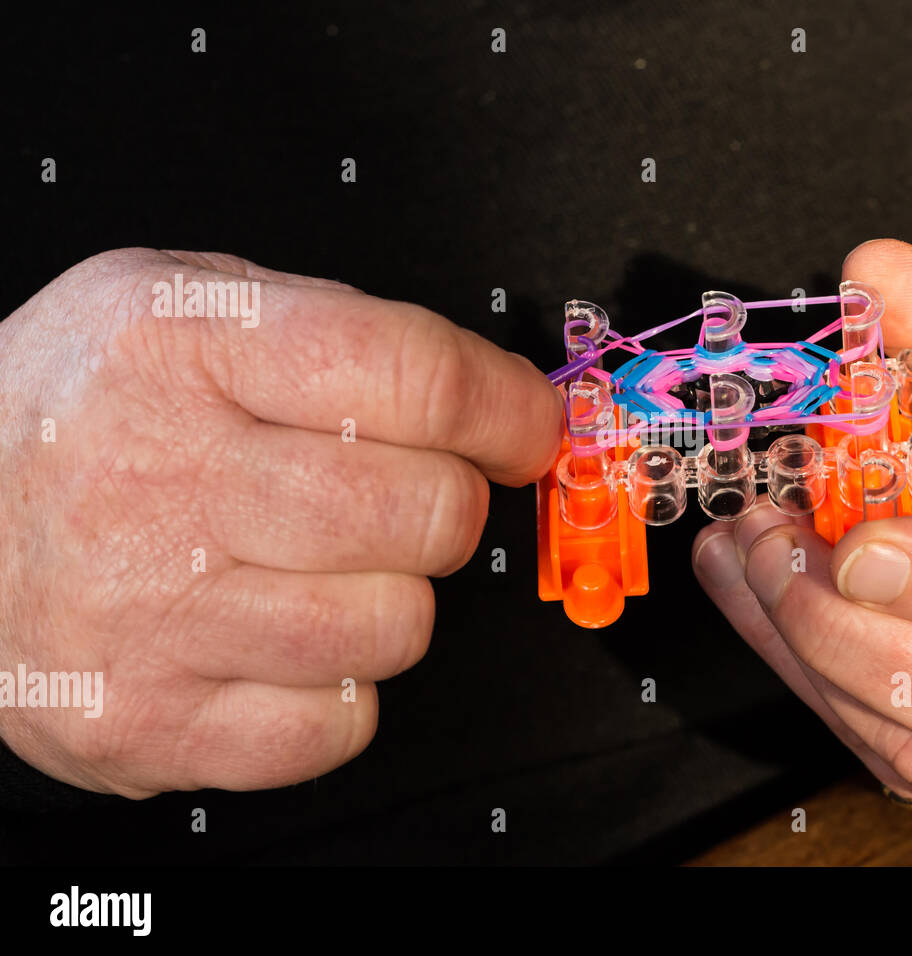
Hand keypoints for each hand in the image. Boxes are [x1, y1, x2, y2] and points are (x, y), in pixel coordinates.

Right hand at [0, 248, 561, 797]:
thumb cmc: (82, 408)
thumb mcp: (185, 304)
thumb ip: (341, 334)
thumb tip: (497, 399)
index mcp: (186, 347)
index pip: (412, 376)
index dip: (506, 408)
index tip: (527, 428)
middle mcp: (162, 478)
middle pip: (424, 512)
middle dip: (450, 506)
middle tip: (407, 497)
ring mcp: (150, 615)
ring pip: (394, 627)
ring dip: (393, 600)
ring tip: (323, 569)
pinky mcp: (147, 722)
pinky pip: (336, 725)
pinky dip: (340, 689)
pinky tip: (283, 641)